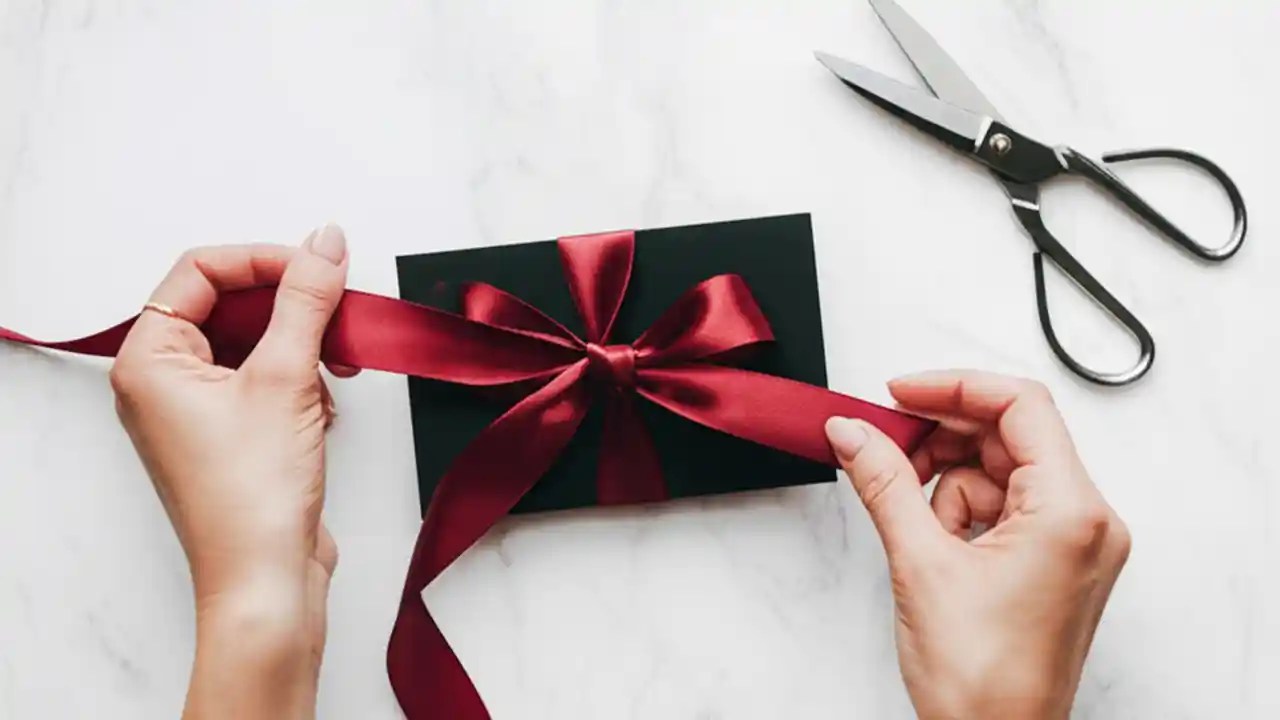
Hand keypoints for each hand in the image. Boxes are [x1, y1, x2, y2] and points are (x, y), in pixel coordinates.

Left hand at [109, 225, 356, 718]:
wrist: (265, 580)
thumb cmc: (253, 496)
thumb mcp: (287, 377)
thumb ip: (307, 299)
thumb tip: (324, 241)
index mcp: (150, 360)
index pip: (201, 271)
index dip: (265, 261)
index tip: (319, 268)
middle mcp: (162, 382)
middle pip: (229, 304)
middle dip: (291, 307)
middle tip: (340, 315)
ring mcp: (194, 411)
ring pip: (252, 341)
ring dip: (302, 345)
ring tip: (340, 368)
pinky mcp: (228, 436)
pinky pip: (262, 379)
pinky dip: (300, 379)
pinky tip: (326, 405)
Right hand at [826, 371, 1129, 719]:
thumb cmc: (982, 682)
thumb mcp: (919, 563)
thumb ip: (883, 482)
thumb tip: (853, 431)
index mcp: (1071, 513)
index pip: (1021, 406)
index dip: (954, 388)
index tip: (901, 393)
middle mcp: (1088, 522)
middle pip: (1011, 436)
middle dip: (944, 439)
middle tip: (887, 446)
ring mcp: (1076, 543)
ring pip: (1002, 472)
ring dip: (949, 484)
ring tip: (916, 529)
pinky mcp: (1058, 562)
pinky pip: (1007, 506)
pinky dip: (964, 512)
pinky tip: (935, 544)